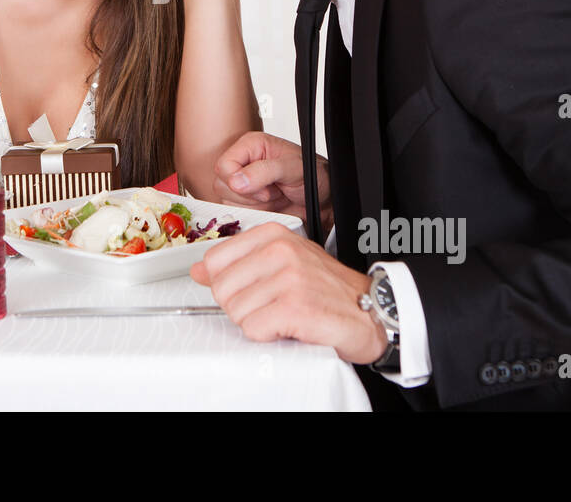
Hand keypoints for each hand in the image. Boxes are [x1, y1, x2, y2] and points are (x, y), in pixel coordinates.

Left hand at [190, 222, 387, 363]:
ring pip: (236, 311)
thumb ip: (239, 264)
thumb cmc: (327, 290)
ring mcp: (289, 277)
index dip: (228, 284)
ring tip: (285, 316)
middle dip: (242, 307)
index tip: (250, 291)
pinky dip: (269, 336)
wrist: (372, 311)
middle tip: (272, 308)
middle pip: (222, 289)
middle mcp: (281, 250)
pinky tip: (291, 327)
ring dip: (258, 323)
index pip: (215, 261)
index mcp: (273, 235)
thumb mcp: (281, 264)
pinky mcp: (296, 307)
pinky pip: (254, 329)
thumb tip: (199, 270)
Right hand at [212, 131, 329, 226]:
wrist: (324, 200)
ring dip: (254, 206)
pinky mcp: (246, 203)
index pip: (224, 165)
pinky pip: (236, 213)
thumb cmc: (314, 176)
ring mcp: (243, 184)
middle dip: (249, 196)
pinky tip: (271, 207)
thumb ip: (264, 171)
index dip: (240, 181)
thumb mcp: (294, 168)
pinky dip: (255, 214)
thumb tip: (237, 181)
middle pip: (221, 184)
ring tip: (275, 197)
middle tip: (273, 192)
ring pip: (226, 201)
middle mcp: (243, 163)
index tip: (265, 187)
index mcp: (251, 146)